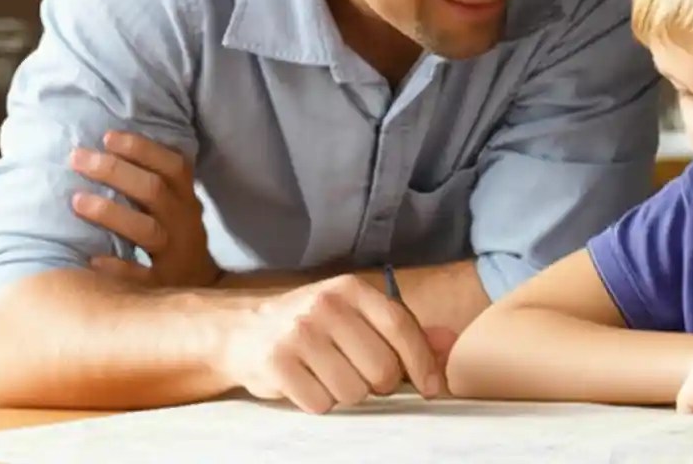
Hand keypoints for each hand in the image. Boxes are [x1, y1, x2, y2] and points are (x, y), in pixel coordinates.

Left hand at [69, 131, 221, 287]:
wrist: (202, 289)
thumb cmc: (174, 239)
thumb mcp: (175, 208)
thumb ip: (152, 183)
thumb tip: (104, 149)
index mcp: (186, 200)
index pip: (173, 167)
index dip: (143, 149)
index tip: (107, 137)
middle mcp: (183, 223)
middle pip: (154, 191)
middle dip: (115, 171)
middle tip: (78, 158)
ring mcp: (174, 255)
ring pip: (147, 230)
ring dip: (112, 213)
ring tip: (77, 201)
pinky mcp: (162, 284)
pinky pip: (140, 276)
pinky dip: (117, 267)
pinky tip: (91, 258)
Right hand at [220, 274, 445, 413]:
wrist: (244, 331)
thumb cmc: (313, 326)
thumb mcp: (357, 315)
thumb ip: (403, 330)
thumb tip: (449, 343)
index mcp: (350, 288)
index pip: (400, 326)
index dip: (421, 361)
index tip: (431, 387)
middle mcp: (325, 305)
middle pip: (380, 367)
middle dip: (378, 383)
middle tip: (360, 374)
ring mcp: (298, 332)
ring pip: (352, 391)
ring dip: (346, 394)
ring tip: (328, 375)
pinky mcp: (276, 362)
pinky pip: (320, 403)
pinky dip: (319, 402)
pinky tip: (307, 383)